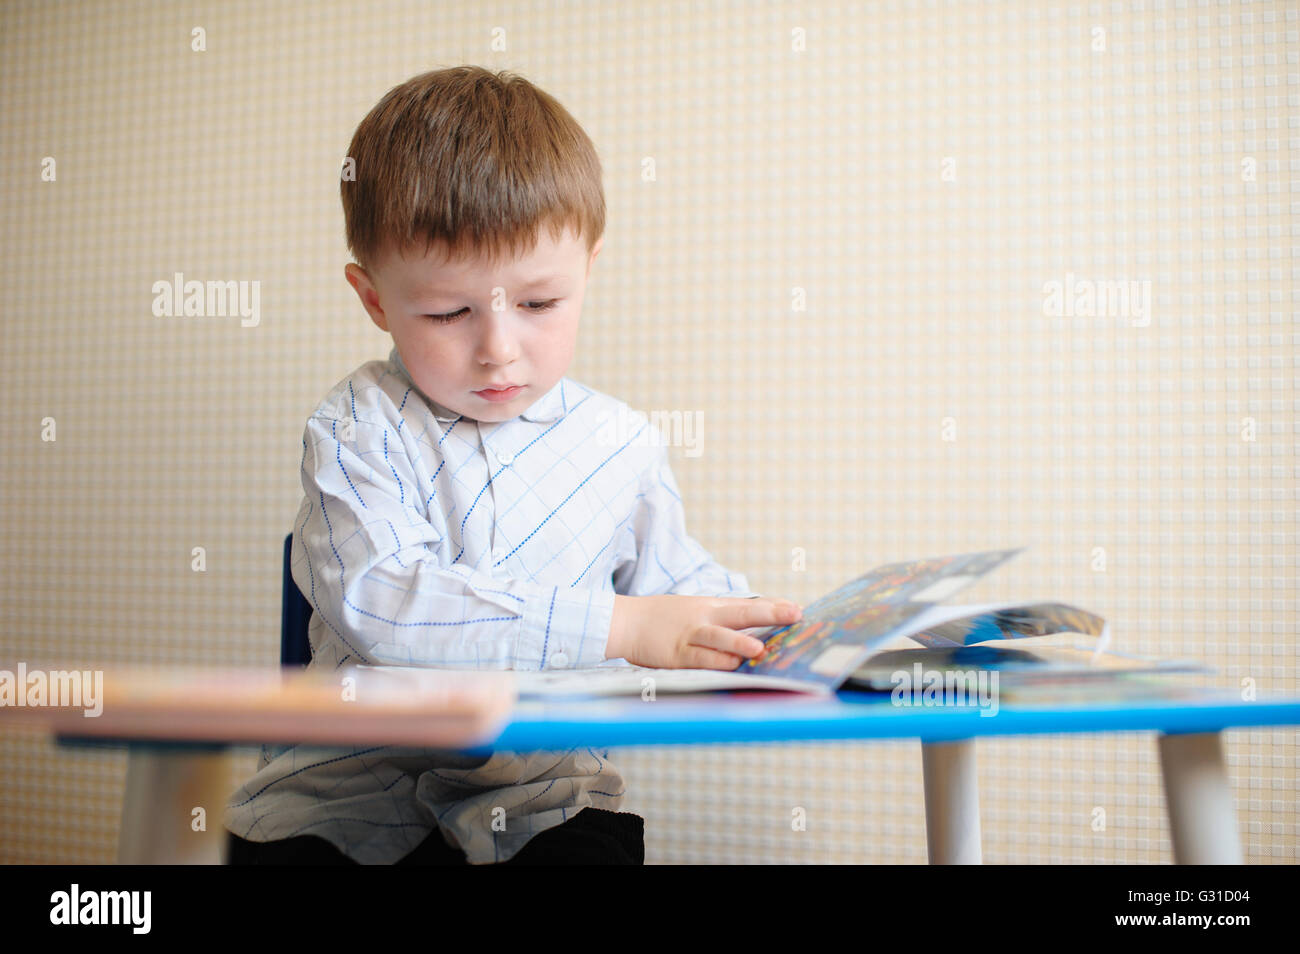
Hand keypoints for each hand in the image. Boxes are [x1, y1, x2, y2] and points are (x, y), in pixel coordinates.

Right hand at [605, 594, 801, 669]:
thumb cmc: (665, 619)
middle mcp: (705, 618)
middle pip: (741, 614)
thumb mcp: (697, 610)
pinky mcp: (677, 655)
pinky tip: (732, 665)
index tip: (798, 608)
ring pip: (719, 638)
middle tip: (794, 614)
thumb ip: (724, 619)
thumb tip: (757, 629)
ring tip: (760, 649)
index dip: (774, 606)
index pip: (748, 604)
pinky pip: (699, 659)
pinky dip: (716, 662)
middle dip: (770, 614)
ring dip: (740, 643)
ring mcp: (690, 636)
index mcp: (712, 607)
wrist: (627, 621)